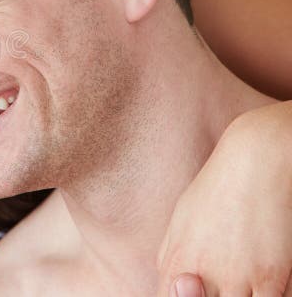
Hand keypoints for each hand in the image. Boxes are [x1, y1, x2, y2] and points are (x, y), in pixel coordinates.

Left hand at [156, 101, 291, 296]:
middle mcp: (201, 277)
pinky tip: (265, 286)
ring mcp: (237, 280)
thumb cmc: (217, 189)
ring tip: (243, 285)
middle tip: (221, 285)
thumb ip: (173, 257)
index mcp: (174, 264)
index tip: (194, 292)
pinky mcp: (272, 279)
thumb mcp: (182, 221)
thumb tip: (174, 284)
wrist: (255, 161)